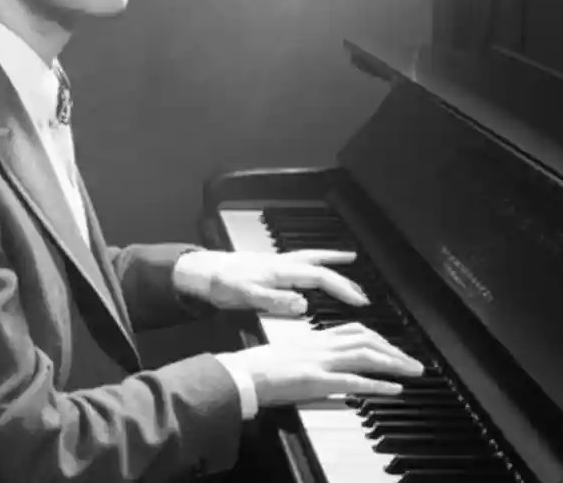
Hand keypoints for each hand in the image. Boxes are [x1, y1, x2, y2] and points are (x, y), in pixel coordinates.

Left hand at [173, 250, 367, 314]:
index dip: (341, 288)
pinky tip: (314, 266)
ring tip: (350, 259)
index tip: (359, 301)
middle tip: (361, 292)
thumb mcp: (247, 298)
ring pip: (310, 257)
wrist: (201, 272)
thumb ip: (276, 301)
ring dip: (331, 259)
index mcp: (281, 272)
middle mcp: (282, 263)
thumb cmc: (222, 285)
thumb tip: (304, 305)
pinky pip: (300, 259)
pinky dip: (313, 259)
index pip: (320, 277)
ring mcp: (276, 261)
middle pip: (320, 265)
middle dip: (343, 277)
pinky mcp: (269, 264)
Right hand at [216, 322, 425, 407]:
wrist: (244, 372)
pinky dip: (377, 385)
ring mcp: (321, 362)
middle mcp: (323, 345)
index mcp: (317, 338)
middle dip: (394, 350)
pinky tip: (394, 389)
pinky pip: (354, 381)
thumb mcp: (294, 351)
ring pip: (366, 355)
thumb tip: (330, 359)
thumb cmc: (263, 365)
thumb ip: (314, 352)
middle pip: (367, 340)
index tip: (393, 348)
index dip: (379, 338)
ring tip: (412, 371)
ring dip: (393, 363)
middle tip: (413, 362)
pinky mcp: (318, 380)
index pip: (356, 331)